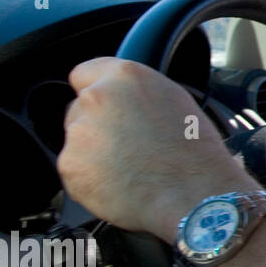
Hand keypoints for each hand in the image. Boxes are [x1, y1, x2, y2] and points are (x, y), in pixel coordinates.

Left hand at [59, 58, 255, 243]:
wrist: (194, 193)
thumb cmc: (195, 152)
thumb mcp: (175, 102)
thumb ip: (139, 94)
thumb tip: (125, 102)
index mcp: (126, 76)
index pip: (84, 73)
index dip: (96, 91)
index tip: (105, 107)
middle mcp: (97, 97)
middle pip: (78, 108)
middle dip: (96, 125)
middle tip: (127, 145)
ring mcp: (80, 132)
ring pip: (76, 140)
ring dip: (93, 152)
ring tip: (129, 168)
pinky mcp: (70, 164)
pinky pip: (75, 168)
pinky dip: (91, 177)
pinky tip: (120, 183)